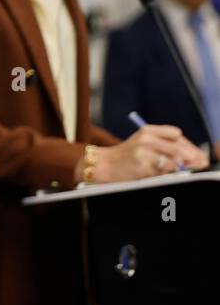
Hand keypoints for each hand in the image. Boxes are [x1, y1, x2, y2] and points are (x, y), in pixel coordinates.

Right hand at [91, 125, 208, 181]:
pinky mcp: (141, 165)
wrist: (104, 164)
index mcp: (147, 130)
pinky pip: (163, 170)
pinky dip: (168, 173)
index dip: (188, 145)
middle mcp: (145, 138)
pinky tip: (163, 174)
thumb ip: (165, 146)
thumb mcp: (144, 144)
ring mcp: (143, 151)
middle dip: (191, 157)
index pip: (175, 134)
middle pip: (177, 146)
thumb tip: (193, 157)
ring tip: (179, 170)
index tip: (196, 155)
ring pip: (173, 159)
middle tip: (200, 164)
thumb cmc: (128, 156)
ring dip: (179, 166)